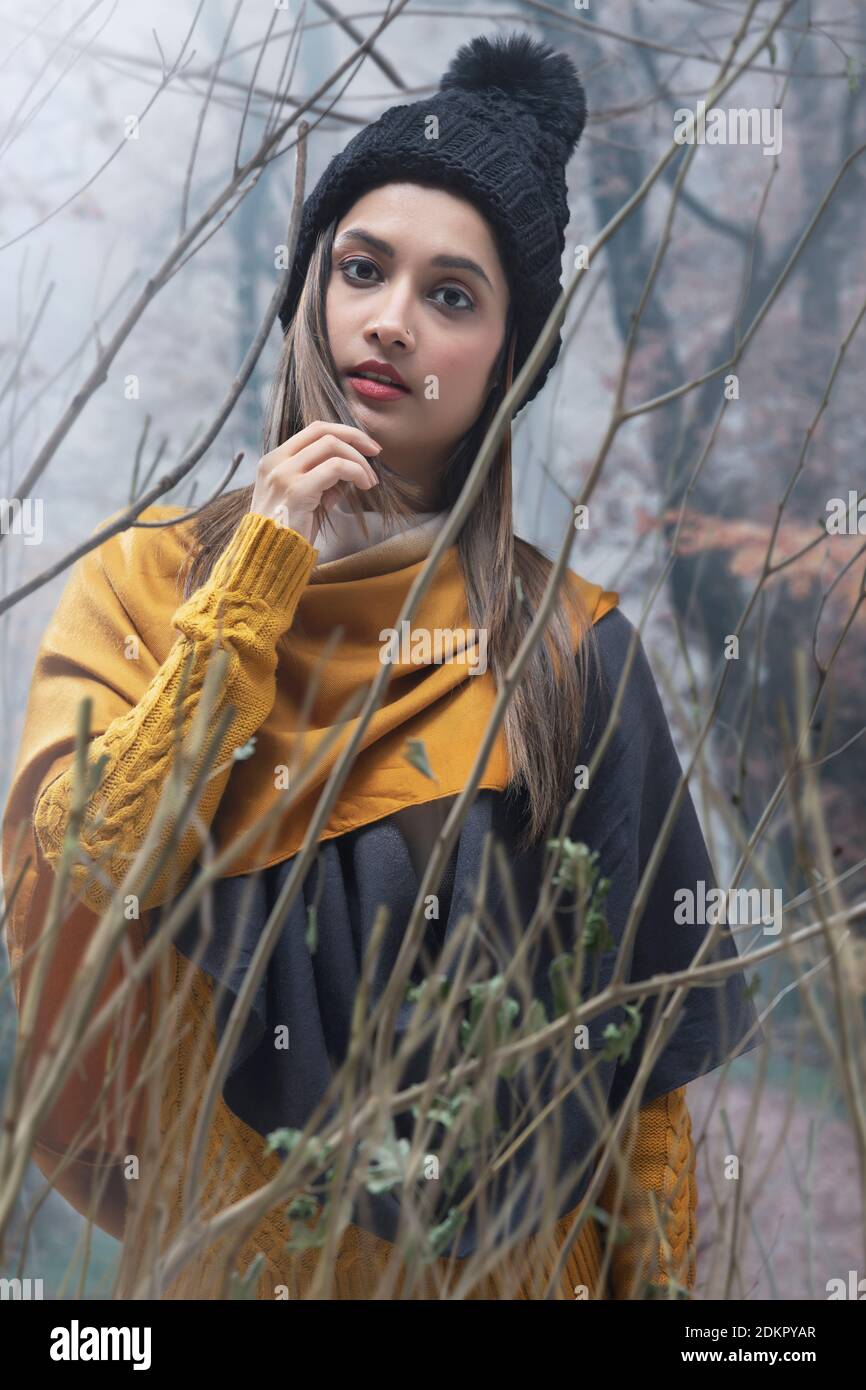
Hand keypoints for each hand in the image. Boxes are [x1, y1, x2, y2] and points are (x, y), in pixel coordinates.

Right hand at [249, 420, 380, 544]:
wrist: (268, 560)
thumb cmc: (288, 534)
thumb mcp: (306, 501)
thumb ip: (324, 482)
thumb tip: (351, 470)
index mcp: (274, 460)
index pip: (313, 430)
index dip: (344, 432)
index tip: (366, 446)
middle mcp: (276, 462)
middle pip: (323, 432)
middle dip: (356, 437)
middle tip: (376, 453)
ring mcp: (284, 474)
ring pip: (331, 446)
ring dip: (358, 460)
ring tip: (369, 481)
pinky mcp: (296, 490)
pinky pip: (336, 468)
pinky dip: (356, 472)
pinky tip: (363, 486)